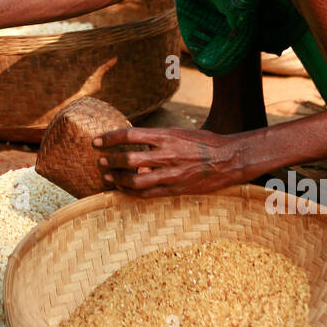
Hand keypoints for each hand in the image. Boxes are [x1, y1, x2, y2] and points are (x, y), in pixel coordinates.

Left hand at [92, 126, 246, 197]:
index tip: (97, 141)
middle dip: (111, 161)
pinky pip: (148, 194)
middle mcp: (167, 155)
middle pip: (129, 159)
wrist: (229, 159)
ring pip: (135, 180)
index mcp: (167, 136)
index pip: (130, 135)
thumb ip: (157, 137)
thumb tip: (133, 137)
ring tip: (107, 177)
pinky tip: (123, 189)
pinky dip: (132, 192)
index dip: (110, 138)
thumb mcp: (179, 132)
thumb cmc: (203, 142)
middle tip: (101, 161)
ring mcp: (171, 174)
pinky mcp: (175, 189)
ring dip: (117, 179)